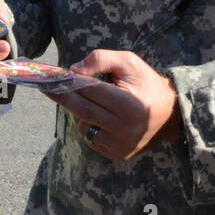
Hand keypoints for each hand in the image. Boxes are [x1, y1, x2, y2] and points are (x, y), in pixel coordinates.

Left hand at [48, 49, 181, 160]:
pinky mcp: (117, 154)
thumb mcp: (128, 63)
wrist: (168, 115)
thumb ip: (101, 60)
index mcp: (130, 105)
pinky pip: (91, 138)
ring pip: (84, 126)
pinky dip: (90, 125)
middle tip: (46, 86)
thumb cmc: (146, 83)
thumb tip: (73, 70)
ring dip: (81, 112)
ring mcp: (121, 145)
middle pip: (82, 110)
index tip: (52, 77)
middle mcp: (125, 129)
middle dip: (62, 96)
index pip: (91, 91)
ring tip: (95, 102)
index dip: (70, 82)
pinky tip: (103, 117)